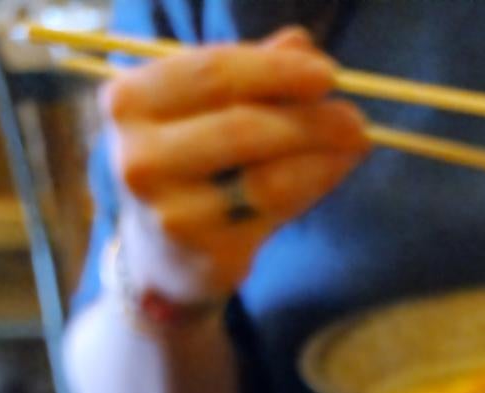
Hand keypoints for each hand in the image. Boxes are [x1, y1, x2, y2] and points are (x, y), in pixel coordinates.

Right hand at [105, 27, 368, 300]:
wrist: (161, 256)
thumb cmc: (187, 166)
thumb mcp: (203, 110)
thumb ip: (247, 76)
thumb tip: (302, 43)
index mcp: (128, 102)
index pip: (212, 73)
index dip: (276, 71)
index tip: (327, 73)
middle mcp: (140, 159)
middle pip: (242, 125)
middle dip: (308, 117)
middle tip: (354, 116)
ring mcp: (171, 213)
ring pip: (264, 174)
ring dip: (320, 153)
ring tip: (356, 140)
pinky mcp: (206, 252)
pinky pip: (275, 212)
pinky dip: (314, 184)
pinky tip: (336, 168)